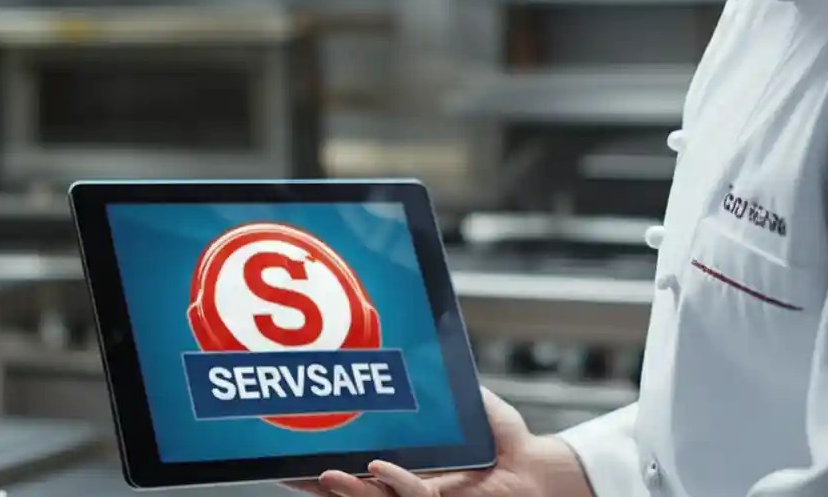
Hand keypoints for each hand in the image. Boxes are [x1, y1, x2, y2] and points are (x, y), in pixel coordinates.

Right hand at [286, 388, 591, 496]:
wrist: (537, 470)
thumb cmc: (502, 440)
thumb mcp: (465, 404)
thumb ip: (440, 384)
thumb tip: (420, 346)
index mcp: (404, 467)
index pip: (355, 469)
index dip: (322, 467)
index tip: (292, 455)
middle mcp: (407, 489)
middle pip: (355, 491)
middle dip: (321, 484)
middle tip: (290, 468)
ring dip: (348, 489)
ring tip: (326, 473)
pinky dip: (396, 482)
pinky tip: (380, 468)